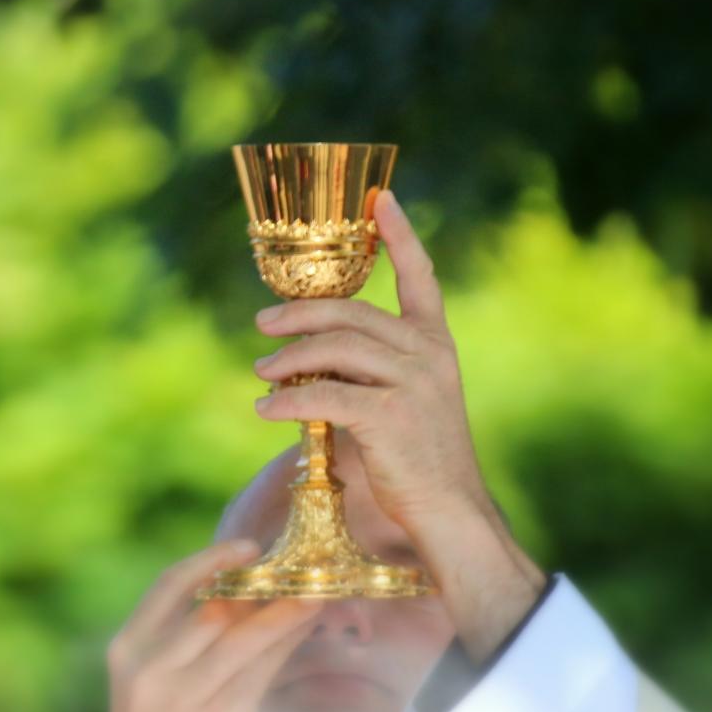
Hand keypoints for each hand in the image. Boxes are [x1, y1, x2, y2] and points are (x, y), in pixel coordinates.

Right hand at [103, 539, 321, 711]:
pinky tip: (307, 626)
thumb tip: (246, 592)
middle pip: (216, 607)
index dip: (212, 560)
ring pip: (246, 636)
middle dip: (263, 584)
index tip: (249, 547)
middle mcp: (153, 667)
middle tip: (301, 565)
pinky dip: (287, 642)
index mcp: (130, 648)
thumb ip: (186, 638)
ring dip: (287, 609)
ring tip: (318, 590)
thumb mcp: (154, 680)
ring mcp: (185, 695)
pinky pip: (262, 670)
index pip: (170, 585)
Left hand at [251, 191, 544, 661]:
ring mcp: (414, 383)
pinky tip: (264, 412)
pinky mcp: (392, 417)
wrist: (451, 514)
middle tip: (263, 323)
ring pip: (335, 350)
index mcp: (437, 345)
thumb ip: (365, 375)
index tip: (380, 197)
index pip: (421, 277)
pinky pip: (326, 396)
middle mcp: (429, 354)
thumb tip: (302, 362)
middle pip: (353, 313)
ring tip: (260, 372)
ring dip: (288, 358)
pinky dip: (287, 403)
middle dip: (301, 314)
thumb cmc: (419, 467)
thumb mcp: (401, 406)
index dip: (400, 235)